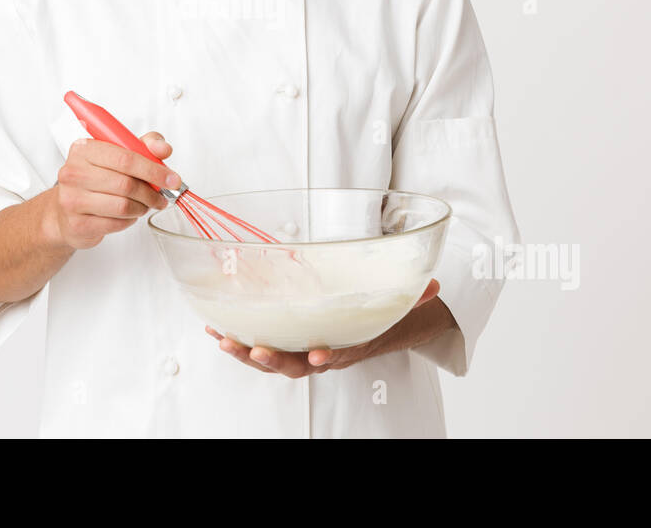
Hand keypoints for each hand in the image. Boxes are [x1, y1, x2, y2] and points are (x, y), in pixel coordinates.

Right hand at [47, 131, 177, 249]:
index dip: (154, 170)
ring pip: (123, 206)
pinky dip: (129, 220)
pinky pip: (116, 223)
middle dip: (151, 193)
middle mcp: (73, 172)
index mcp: (84, 149)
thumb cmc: (96, 179)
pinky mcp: (77, 224)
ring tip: (143, 205)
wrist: (67, 210)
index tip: (172, 179)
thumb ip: (145, 147)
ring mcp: (71, 199)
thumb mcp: (119, 155)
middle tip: (161, 197)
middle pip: (126, 184)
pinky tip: (127, 215)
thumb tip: (163, 149)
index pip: (126, 158)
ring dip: (141, 207)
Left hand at [207, 278, 441, 377]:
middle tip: (255, 351)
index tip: (318, 354)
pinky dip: (236, 339)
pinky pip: (257, 347)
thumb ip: (414, 296)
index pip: (339, 354)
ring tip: (224, 340)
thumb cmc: (378, 315)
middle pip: (295, 364)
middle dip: (273, 360)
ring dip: (245, 352)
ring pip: (271, 360)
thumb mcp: (399, 306)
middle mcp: (321, 353)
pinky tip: (216, 328)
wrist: (371, 329)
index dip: (327, 355)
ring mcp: (300, 351)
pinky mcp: (282, 343)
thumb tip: (434, 285)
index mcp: (347, 344)